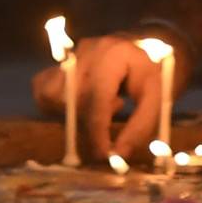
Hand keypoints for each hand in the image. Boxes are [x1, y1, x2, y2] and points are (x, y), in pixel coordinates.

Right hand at [29, 28, 198, 161]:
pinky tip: (82, 102)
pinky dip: (57, 106)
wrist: (146, 47)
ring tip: (99, 103)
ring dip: (72, 112)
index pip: (96, 98)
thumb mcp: (159, 96)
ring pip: (51, 97)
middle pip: (69, 100)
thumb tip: (118, 154)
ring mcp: (69, 55)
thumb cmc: (154, 72)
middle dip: (87, 121)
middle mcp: (85, 50)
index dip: (97, 131)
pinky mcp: (58, 64)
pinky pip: (42, 91)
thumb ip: (141, 125)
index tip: (103, 154)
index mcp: (113, 54)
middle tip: (111, 116)